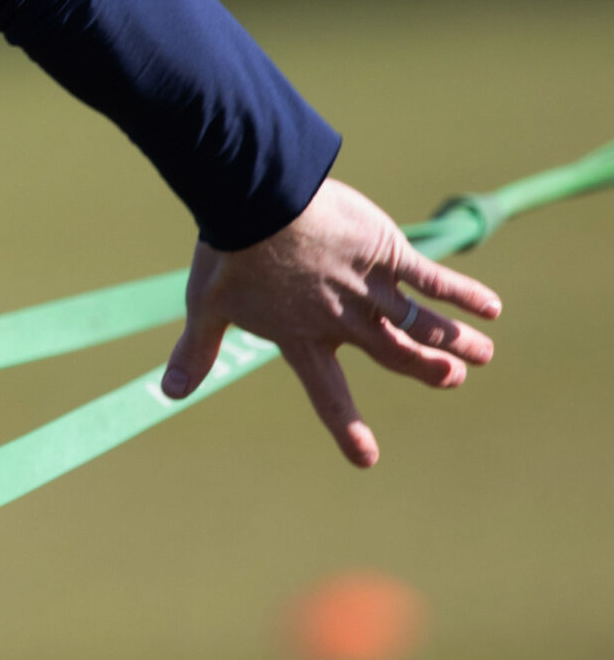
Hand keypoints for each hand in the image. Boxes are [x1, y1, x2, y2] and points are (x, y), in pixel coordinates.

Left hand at [162, 178, 502, 466]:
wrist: (256, 200)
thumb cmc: (229, 254)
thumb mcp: (207, 307)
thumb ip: (197, 352)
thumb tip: (168, 393)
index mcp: (301, 339)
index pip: (326, 394)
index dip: (345, 428)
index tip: (365, 459)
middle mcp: (343, 322)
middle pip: (395, 357)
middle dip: (429, 370)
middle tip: (453, 379)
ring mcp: (369, 289)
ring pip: (422, 325)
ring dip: (454, 341)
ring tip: (484, 354)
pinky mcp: (388, 254)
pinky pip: (433, 280)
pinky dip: (463, 295)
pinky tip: (491, 306)